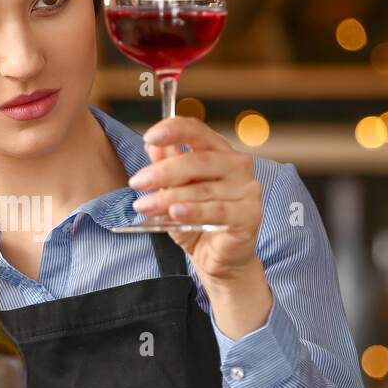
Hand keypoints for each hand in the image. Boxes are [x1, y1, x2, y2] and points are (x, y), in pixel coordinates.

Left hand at [128, 115, 261, 282]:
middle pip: (198, 161)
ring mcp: (247, 189)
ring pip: (202, 189)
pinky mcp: (250, 214)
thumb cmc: (196, 221)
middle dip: (163, 172)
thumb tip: (153, 146)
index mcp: (219, 152)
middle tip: (137, 183)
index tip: (149, 137)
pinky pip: (217, 211)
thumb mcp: (173, 193)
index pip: (197, 131)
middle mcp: (237, 165)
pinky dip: (194, 211)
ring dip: (168, 197)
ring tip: (145, 206)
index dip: (173, 130)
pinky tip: (175, 213)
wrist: (217, 258)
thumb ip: (165, 168)